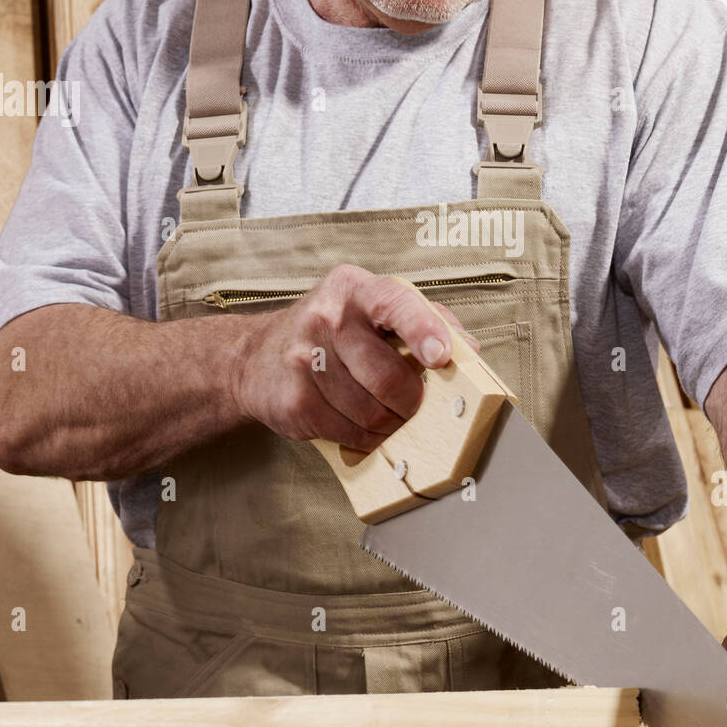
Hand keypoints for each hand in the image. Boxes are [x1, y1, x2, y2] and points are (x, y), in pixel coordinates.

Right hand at [230, 264, 478, 449]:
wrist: (258, 356)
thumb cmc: (334, 332)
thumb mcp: (374, 308)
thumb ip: (424, 320)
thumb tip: (468, 349)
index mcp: (354, 288)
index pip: (396, 304)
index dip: (424, 332)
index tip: (442, 358)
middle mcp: (325, 318)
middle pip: (390, 377)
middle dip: (412, 401)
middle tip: (413, 404)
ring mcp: (303, 360)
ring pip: (372, 412)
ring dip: (390, 424)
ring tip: (386, 415)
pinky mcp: (293, 401)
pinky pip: (348, 433)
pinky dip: (365, 437)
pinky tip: (360, 424)